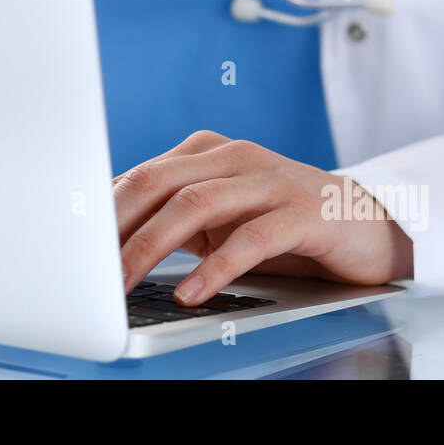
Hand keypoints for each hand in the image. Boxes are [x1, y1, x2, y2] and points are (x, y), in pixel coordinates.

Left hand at [113, 130, 413, 304]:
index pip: (141, 175)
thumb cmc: (284, 223)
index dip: (103, 212)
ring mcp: (269, 180)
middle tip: (88, 269)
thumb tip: (108, 241)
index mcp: (207, 151)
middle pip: (158, 183)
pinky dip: (215, 267)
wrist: (369, 224)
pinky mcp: (302, 213)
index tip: (74, 247)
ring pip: (195, 204)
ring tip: (125, 282)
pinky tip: (191, 293)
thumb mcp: (222, 215)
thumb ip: (175, 217)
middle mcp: (234, 157)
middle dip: (116, 227)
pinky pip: (249, 238)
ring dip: (152, 245)